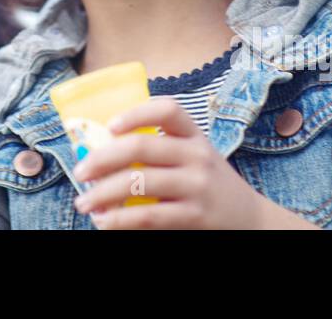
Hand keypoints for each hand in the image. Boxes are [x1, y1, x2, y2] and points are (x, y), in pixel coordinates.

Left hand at [70, 97, 274, 228]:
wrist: (252, 220)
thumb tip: (101, 153)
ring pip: (139, 182)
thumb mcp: (196, 157)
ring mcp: (197, 186)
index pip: (167, 109)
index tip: (109, 125)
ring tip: (84, 202)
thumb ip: (162, 150)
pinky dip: (120, 220)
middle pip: (142, 146)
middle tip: (79, 171)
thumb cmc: (209, 183)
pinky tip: (105, 222)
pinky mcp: (194, 216)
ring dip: (102, 193)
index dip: (135, 113)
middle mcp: (198, 156)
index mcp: (194, 135)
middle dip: (102, 157)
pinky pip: (148, 216)